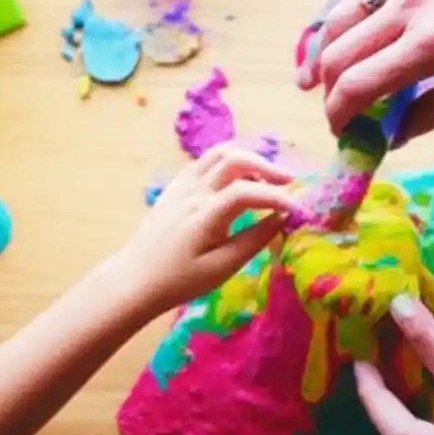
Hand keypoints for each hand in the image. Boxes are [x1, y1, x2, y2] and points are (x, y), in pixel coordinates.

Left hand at [119, 144, 299, 311]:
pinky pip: (205, 162)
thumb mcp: (221, 268)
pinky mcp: (175, 186)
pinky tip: (238, 180)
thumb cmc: (180, 280)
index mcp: (205, 214)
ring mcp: (181, 185)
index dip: (277, 197)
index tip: (298, 209)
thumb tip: (281, 219)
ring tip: (265, 178)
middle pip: (234, 159)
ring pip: (219, 153)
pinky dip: (228, 163)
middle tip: (288, 183)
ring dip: (248, 159)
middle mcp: (193, 192)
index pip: (248, 191)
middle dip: (266, 166)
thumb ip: (253, 241)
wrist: (136, 279)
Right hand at [296, 0, 433, 141]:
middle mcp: (409, 7)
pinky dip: (346, 22)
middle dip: (329, 90)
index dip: (339, 115)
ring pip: (340, 17)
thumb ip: (431, 116)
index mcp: (431, 46)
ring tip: (315, 79)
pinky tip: (347, 41)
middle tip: (336, 114)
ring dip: (323, 52)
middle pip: (338, 52)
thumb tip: (390, 138)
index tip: (340, 133)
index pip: (358, 85)